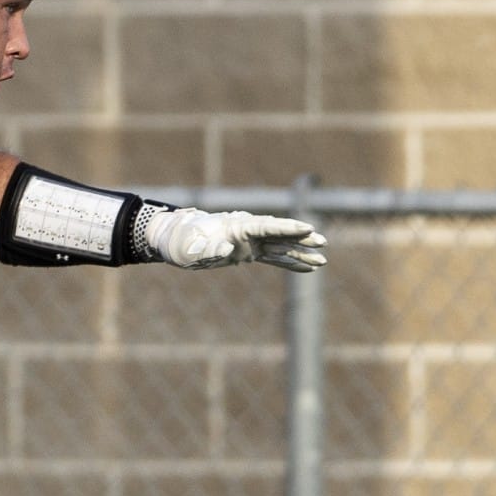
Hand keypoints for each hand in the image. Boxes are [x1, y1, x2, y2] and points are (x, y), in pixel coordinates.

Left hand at [147, 209, 327, 272]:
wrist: (174, 241)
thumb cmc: (181, 242)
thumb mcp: (191, 246)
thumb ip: (210, 247)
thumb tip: (227, 248)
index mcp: (237, 227)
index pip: (267, 226)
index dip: (287, 228)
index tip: (307, 228)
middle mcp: (247, 232)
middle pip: (279, 234)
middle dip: (301, 238)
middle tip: (322, 242)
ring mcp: (249, 243)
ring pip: (280, 247)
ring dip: (300, 254)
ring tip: (322, 261)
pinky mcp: (247, 253)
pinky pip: (272, 258)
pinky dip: (289, 263)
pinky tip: (306, 268)